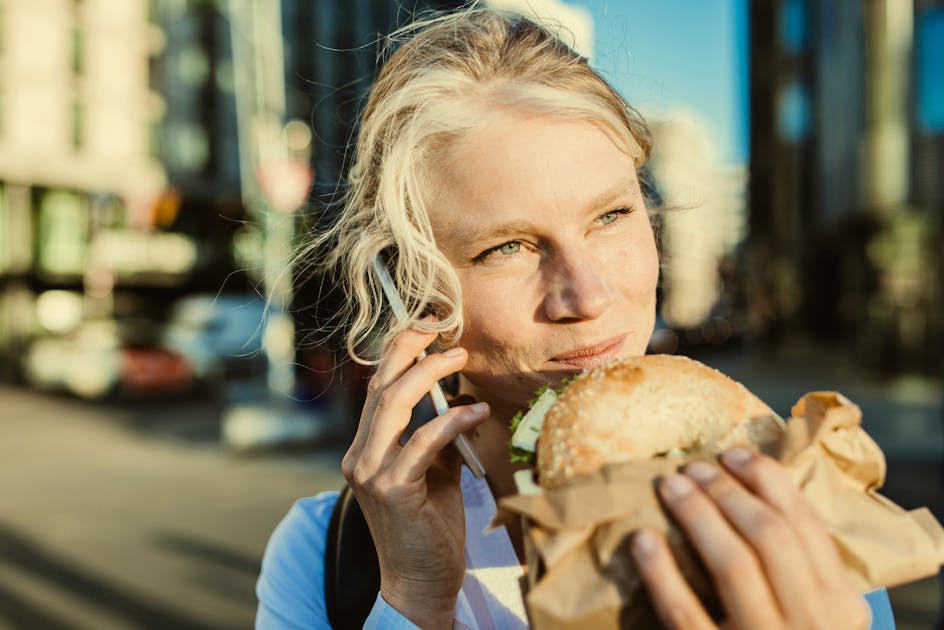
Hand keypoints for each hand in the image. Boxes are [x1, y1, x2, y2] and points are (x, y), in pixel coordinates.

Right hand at [341, 325, 489, 628]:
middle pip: (380, 386)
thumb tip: (461, 401)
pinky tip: (477, 413)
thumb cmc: (429, 526)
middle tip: (440, 326)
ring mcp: (371, 471)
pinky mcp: (392, 489)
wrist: (420, 582)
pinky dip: (452, 421)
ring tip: (460, 358)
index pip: (377, 388)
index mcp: (365, 448)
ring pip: (393, 404)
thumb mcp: (435, 471)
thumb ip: (439, 437)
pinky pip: (424, 442)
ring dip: (429, 374)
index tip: (427, 326)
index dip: (398, 351)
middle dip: (409, 348)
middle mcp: (359, 455)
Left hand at [631, 449, 870, 629]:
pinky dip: (661, 572)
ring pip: (732, 565)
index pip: (805, 524)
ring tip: (668, 485)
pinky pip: (684, 612)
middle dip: (727, 491)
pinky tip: (643, 539)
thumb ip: (799, 563)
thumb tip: (749, 480)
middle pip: (768, 536)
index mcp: (840, 604)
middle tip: (692, 466)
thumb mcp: (816, 611)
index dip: (766, 479)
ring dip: (697, 515)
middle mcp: (812, 623)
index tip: (732, 453)